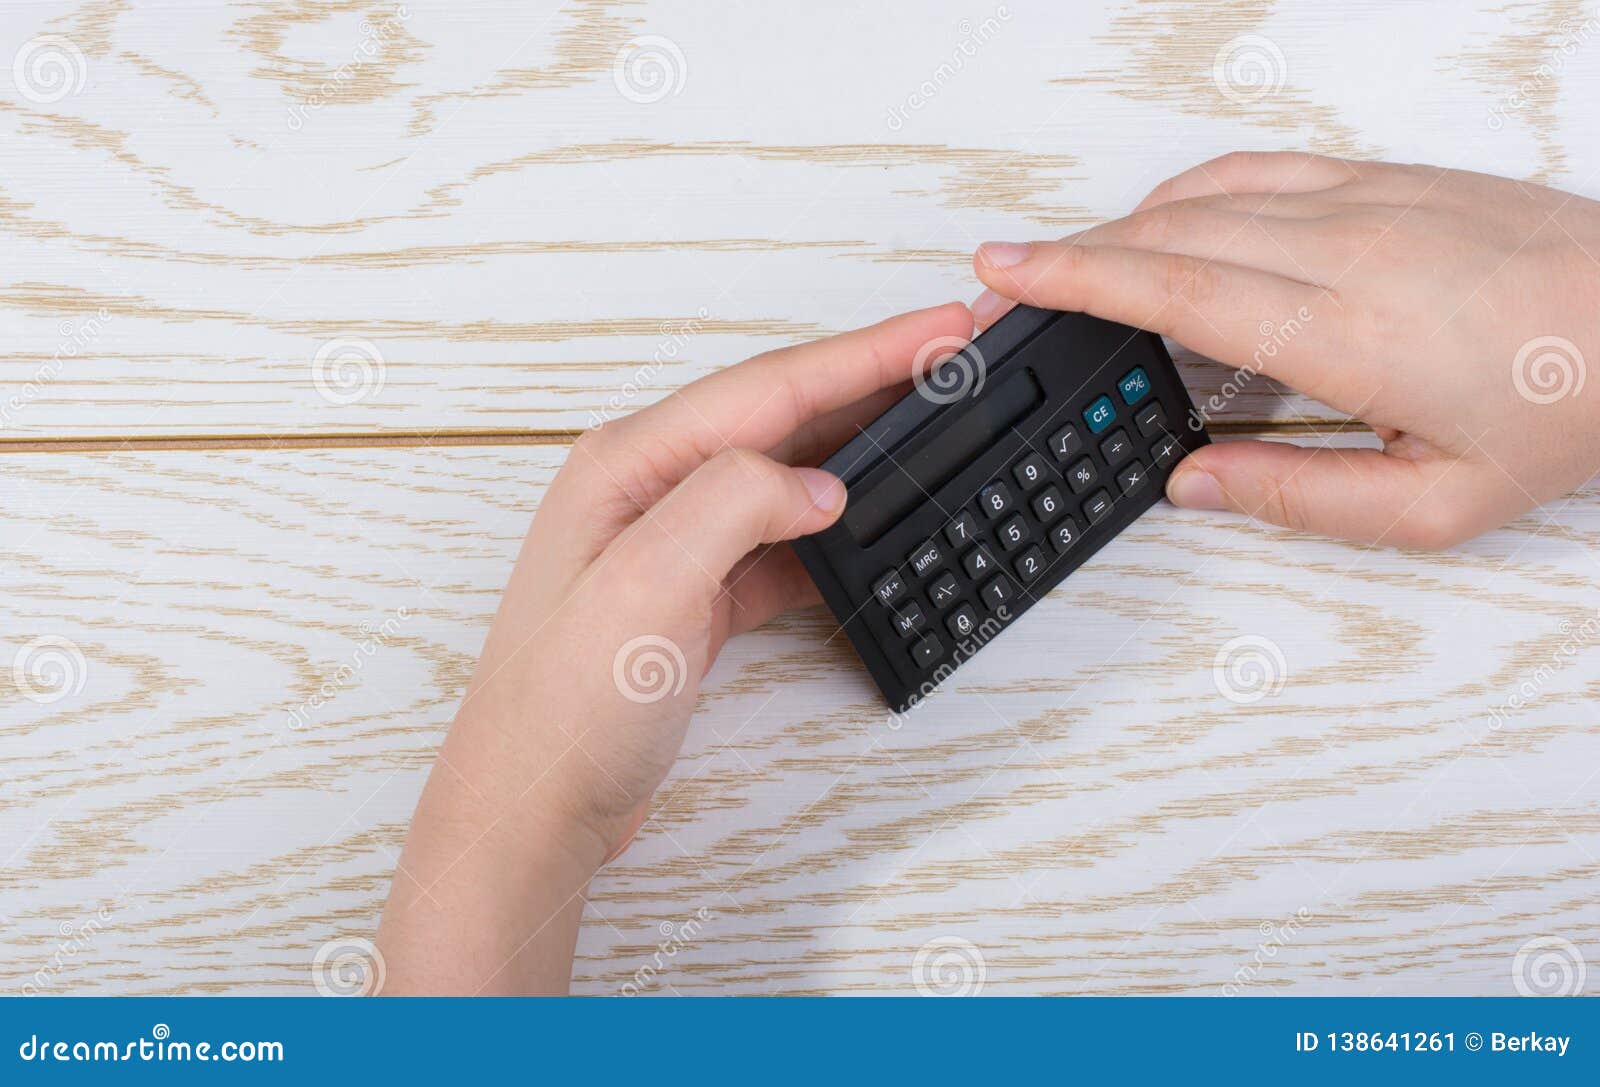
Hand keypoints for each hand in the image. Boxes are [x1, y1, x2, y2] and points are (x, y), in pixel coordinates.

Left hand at [377, 302, 972, 992]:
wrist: (535, 807)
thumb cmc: (564, 706)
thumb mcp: (647, 583)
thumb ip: (734, 506)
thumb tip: (816, 481)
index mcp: (630, 462)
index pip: (770, 387)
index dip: (866, 354)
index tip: (942, 329)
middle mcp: (648, 489)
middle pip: (780, 416)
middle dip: (870, 383)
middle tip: (951, 358)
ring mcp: (670, 544)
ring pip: (783, 477)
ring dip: (857, 452)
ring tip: (926, 424)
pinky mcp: (691, 597)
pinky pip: (776, 544)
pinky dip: (830, 534)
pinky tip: (870, 530)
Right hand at [971, 151, 1599, 547]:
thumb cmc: (1566, 408)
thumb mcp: (1436, 505)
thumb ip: (1299, 496)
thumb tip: (1195, 484)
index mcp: (1347, 335)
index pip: (1174, 292)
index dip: (1075, 279)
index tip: (1005, 272)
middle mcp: (1348, 250)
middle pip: (1169, 236)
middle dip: (1070, 255)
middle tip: (1006, 276)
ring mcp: (1370, 201)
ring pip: (1206, 194)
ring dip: (1122, 223)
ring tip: (1067, 260)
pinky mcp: (1391, 179)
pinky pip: (1262, 169)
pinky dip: (1192, 191)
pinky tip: (1164, 215)